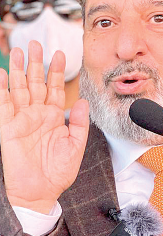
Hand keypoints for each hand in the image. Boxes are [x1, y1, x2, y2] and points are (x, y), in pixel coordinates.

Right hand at [0, 41, 89, 213]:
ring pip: (19, 89)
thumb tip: (82, 101)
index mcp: (54, 117)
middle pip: (36, 83)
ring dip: (19, 71)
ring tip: (19, 51)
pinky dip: (2, 89)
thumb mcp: (76, 146)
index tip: (61, 53)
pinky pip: (4, 105)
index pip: (54, 88)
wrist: (41, 192)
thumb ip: (79, 123)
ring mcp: (21, 120)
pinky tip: (3, 74)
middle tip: (36, 43)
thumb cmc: (58, 172)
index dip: (57, 71)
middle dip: (36, 63)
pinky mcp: (8, 128)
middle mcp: (37, 115)